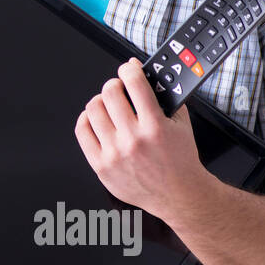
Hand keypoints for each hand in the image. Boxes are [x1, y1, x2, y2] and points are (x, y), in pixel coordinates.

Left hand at [74, 56, 210, 221]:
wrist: (178, 196)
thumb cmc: (180, 161)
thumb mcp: (181, 125)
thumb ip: (165, 98)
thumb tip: (143, 73)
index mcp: (155, 127)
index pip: (134, 83)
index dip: (129, 69)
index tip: (128, 69)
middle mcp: (133, 139)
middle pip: (109, 93)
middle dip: (114, 84)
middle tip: (119, 88)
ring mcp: (115, 153)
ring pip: (93, 109)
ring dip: (100, 100)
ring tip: (108, 104)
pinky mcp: (101, 165)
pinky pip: (82, 131)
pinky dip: (86, 119)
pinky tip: (95, 119)